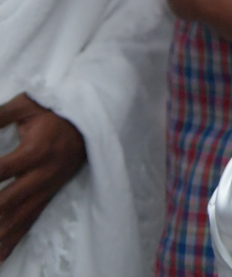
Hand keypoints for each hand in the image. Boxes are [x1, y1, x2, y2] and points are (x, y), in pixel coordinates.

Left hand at [0, 95, 87, 260]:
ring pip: (18, 218)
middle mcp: (43, 174)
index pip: (0, 169)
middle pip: (7, 201)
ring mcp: (48, 188)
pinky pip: (30, 221)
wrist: (92, 120)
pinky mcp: (49, 195)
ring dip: (1, 233)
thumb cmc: (57, 109)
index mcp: (37, 150)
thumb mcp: (28, 104)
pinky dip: (13, 240)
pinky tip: (0, 257)